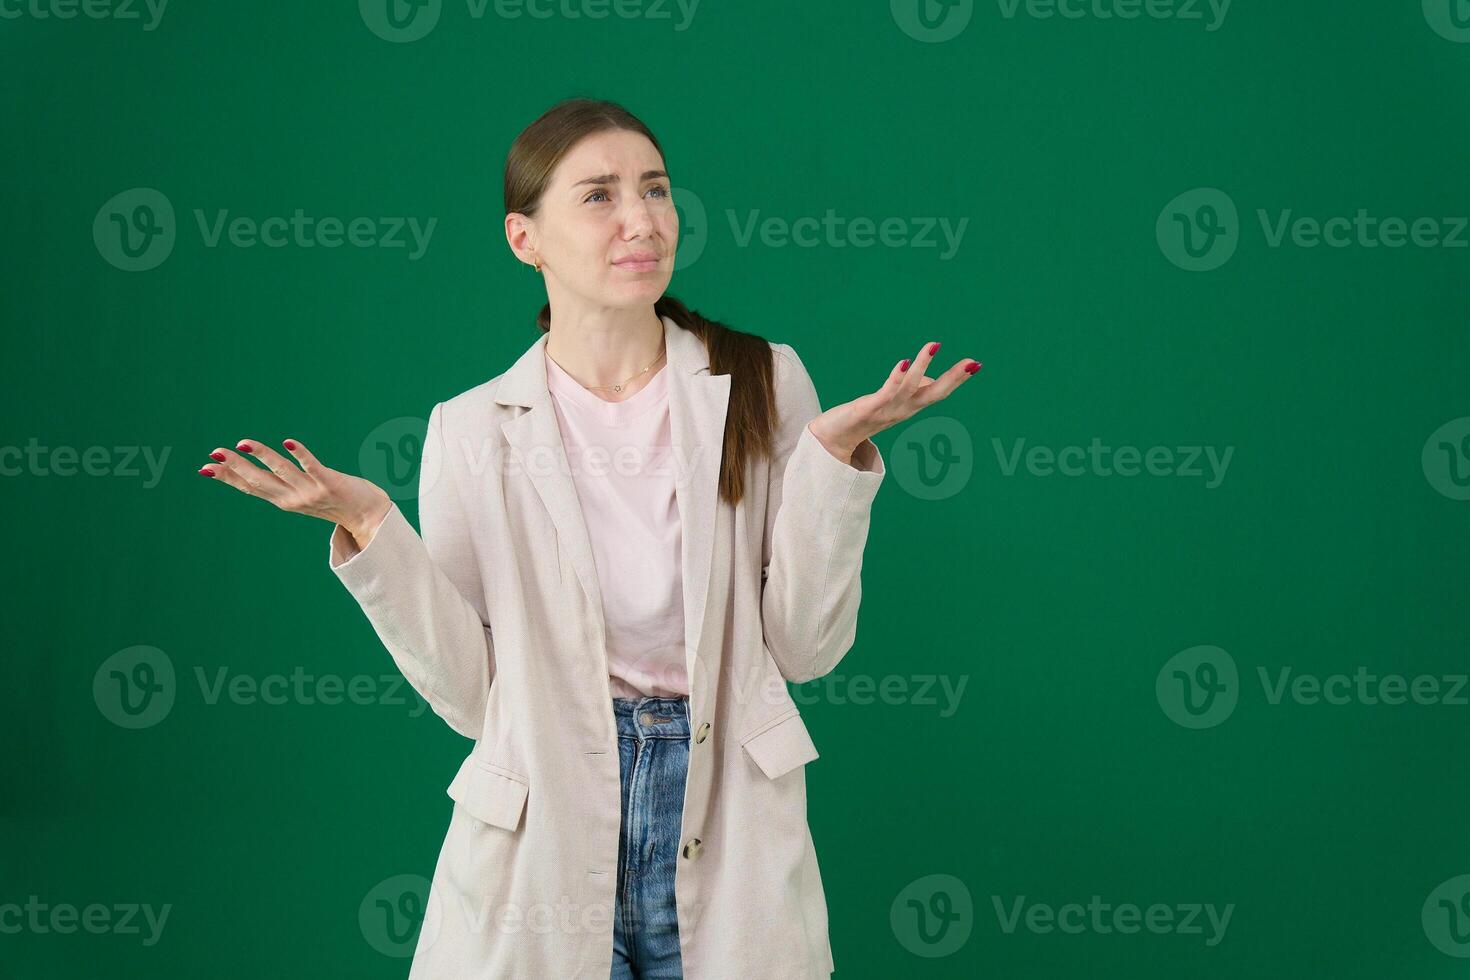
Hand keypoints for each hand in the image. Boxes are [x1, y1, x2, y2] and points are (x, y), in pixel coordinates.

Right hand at [198, 438, 391, 541]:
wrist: (370, 517)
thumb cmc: (335, 503)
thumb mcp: (302, 497)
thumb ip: (282, 487)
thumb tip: (261, 476)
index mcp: (285, 501)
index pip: (251, 488)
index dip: (228, 478)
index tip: (204, 467)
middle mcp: (294, 499)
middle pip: (260, 481)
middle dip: (235, 467)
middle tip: (214, 453)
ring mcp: (312, 492)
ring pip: (282, 472)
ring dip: (262, 457)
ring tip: (243, 443)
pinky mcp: (331, 483)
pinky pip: (314, 467)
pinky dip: (302, 455)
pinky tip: (289, 442)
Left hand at [808, 341, 980, 460]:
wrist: (832, 440)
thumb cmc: (863, 417)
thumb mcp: (891, 402)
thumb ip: (910, 390)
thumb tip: (927, 377)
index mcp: (909, 408)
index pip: (938, 392)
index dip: (957, 379)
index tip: (976, 364)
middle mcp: (902, 411)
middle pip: (933, 394)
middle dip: (953, 378)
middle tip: (971, 362)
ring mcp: (886, 411)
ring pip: (909, 388)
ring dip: (922, 367)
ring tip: (933, 346)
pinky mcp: (868, 409)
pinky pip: (885, 393)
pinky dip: (896, 378)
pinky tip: (903, 362)